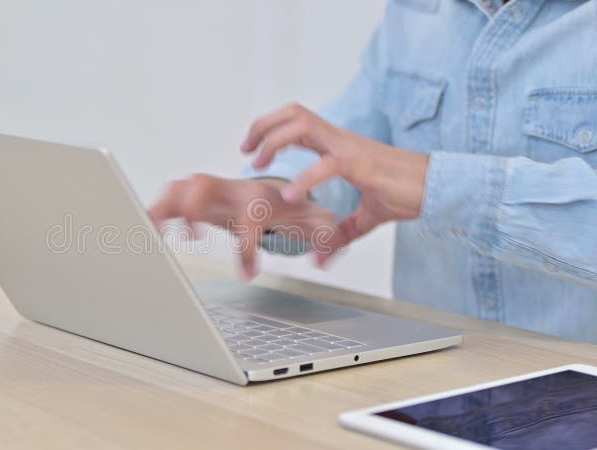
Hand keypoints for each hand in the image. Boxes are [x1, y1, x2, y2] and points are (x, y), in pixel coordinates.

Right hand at [148, 176, 336, 278]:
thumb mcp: (320, 224)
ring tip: (153, 230)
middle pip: (208, 185)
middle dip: (193, 208)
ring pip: (186, 186)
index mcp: (264, 198)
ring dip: (168, 206)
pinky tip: (150, 226)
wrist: (285, 190)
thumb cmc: (296, 209)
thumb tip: (324, 259)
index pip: (251, 214)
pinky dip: (159, 208)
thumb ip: (327, 241)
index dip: (248, 245)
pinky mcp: (204, 198)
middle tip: (191, 239)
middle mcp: (237, 190)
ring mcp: (218, 191)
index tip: (248, 273)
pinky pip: (175, 194)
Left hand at [242, 103, 429, 252]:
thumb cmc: (406, 194)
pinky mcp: (361, 164)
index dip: (270, 129)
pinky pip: (327, 165)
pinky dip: (304, 179)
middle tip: (247, 151)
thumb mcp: (367, 217)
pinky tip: (291, 196)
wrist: (438, 188)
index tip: (252, 149)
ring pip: (302, 124)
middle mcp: (341, 139)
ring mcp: (350, 148)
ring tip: (260, 165)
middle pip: (294, 113)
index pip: (298, 122)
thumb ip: (342, 233)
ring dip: (274, 141)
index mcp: (339, 145)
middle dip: (263, 126)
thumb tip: (322, 258)